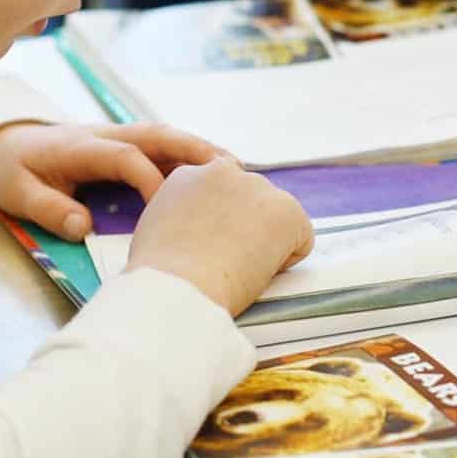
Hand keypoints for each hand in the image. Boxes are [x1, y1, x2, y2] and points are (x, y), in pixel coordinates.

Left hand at [0, 121, 226, 239]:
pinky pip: (162, 146)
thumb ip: (49, 209)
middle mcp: (107, 134)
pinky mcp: (126, 143)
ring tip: (236, 170)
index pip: (126, 157)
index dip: (149, 180)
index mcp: (82, 146)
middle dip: (194, 150)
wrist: (7, 143)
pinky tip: (214, 173)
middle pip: (158, 134)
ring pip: (166, 137)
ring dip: (200, 150)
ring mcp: (119, 135)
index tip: (166, 211)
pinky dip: (190, 155)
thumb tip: (83, 226)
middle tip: (230, 170)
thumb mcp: (17, 193)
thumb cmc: (14, 170)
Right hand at [126, 158, 314, 316]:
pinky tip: (256, 271)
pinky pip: (301, 241)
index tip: (205, 251)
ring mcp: (258, 187)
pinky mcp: (287, 210)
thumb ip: (181, 217)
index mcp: (189, 175)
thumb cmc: (159, 275)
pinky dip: (286, 262)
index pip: (219, 196)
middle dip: (244, 230)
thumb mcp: (156, 230)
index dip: (217, 229)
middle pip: (250, 203)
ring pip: (275, 221)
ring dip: (263, 244)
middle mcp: (224, 171)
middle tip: (220, 263)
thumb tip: (200, 231)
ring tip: (234, 268)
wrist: (178, 286)